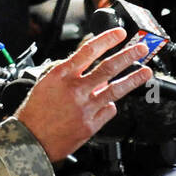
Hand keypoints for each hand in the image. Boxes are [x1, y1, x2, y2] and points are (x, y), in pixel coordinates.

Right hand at [14, 28, 153, 161]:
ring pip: (115, 89)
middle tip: (141, 48)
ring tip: (145, 71)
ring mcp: (85, 108)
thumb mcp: (45, 83)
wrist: (29, 140)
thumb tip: (87, 65)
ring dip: (133, 78)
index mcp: (62, 75)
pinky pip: (109, 110)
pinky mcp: (91, 125)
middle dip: (128, 55)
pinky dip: (111, 105)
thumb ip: (67, 72)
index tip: (120, 34)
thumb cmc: (34, 113)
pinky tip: (110, 104)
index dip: (108, 40)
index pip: (89, 50)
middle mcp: (75, 89)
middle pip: (108, 67)